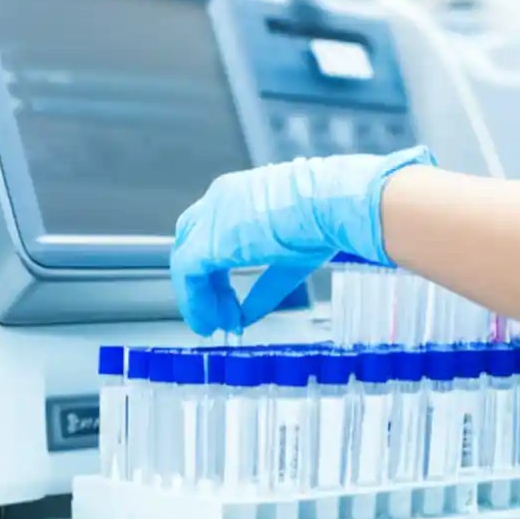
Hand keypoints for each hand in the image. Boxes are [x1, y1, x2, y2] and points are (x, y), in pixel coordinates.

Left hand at [170, 146, 435, 335]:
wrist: (332, 203)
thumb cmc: (327, 220)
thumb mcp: (292, 258)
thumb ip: (267, 286)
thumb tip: (249, 315)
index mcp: (241, 194)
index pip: (212, 229)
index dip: (215, 268)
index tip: (228, 297)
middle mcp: (220, 200)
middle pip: (191, 242)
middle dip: (202, 280)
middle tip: (218, 313)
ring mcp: (212, 218)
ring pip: (187, 260)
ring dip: (198, 297)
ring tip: (214, 325)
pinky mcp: (209, 240)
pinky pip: (189, 276)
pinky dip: (195, 302)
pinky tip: (208, 322)